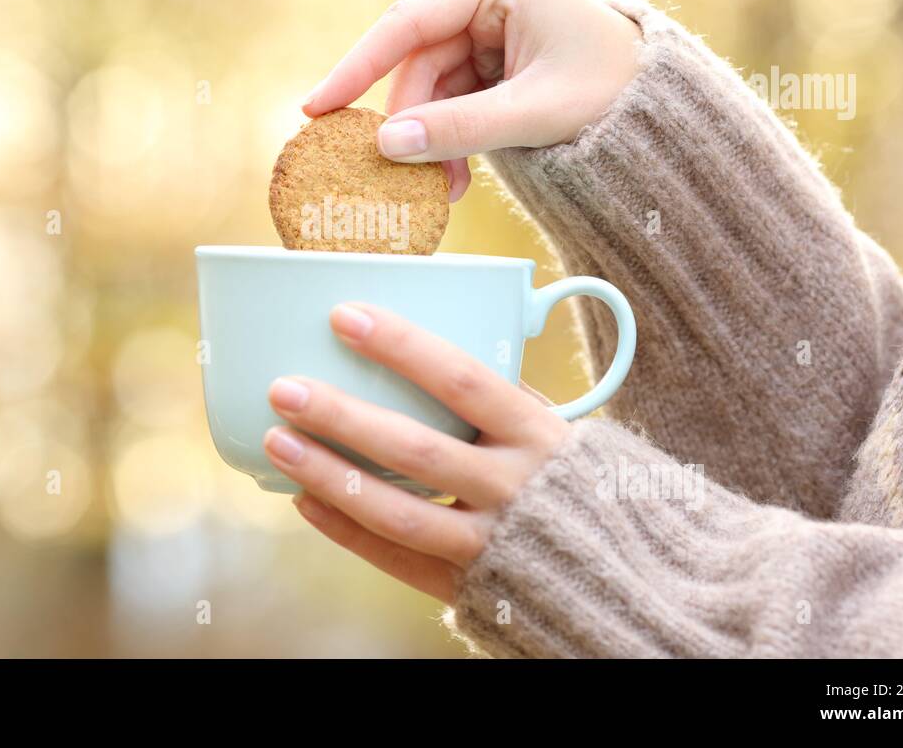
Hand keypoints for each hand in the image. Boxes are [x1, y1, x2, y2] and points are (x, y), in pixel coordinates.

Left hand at [263, 301, 571, 603]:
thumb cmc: (579, 487)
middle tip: (285, 389)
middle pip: (415, 448)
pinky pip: (396, 558)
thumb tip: (423, 350)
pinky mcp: (469, 585)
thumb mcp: (557, 434)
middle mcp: (514, 488)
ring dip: (330, 475)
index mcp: (538, 435)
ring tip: (278, 441)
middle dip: (342, 416)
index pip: (461, 378)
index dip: (400, 346)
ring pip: (397, 511)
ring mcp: (490, 542)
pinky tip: (303, 499)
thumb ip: (502, 401)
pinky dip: (346, 529)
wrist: (624, 581)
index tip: (344, 316)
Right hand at [302, 0, 641, 200]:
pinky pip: (453, 102)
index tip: (318, 107)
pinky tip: (453, 180)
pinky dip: (448, 142)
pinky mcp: (496, 64)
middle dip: (407, 123)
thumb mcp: (533, 115)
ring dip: (429, 142)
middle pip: (418, 62)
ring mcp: (491, 31)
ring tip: (438, 191)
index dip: (357, 67)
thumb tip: (385, 145)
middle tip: (394, 176)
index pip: (408, 23)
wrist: (664, 117)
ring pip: (432, 89)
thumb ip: (458, 129)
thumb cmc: (614, 98)